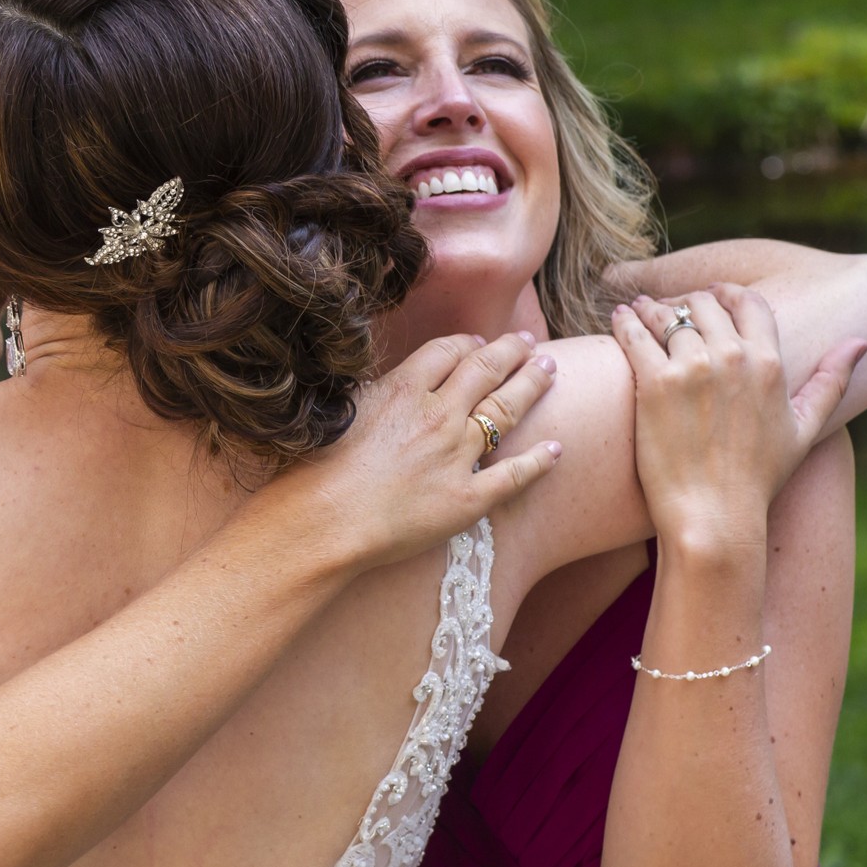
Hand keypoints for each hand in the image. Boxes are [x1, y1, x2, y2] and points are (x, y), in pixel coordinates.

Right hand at [284, 331, 562, 570]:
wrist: (318, 523)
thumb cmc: (310, 473)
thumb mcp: (336, 413)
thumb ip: (370, 394)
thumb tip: (385, 385)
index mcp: (402, 389)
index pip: (447, 351)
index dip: (467, 344)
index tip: (478, 344)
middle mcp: (437, 415)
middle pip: (485, 370)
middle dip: (511, 351)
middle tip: (527, 343)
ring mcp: (456, 456)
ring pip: (506, 410)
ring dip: (531, 385)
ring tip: (549, 370)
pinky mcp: (467, 499)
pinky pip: (513, 475)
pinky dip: (539, 460)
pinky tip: (557, 449)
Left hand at [613, 286, 864, 558]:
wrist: (714, 514)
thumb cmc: (759, 478)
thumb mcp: (805, 429)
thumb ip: (832, 381)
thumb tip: (860, 342)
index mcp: (770, 363)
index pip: (750, 303)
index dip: (729, 293)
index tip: (712, 292)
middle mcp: (733, 358)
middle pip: (705, 305)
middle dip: (687, 301)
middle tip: (669, 305)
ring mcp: (692, 368)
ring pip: (667, 316)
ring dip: (652, 308)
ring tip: (638, 308)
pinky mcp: (654, 385)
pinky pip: (635, 336)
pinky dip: (625, 321)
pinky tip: (619, 317)